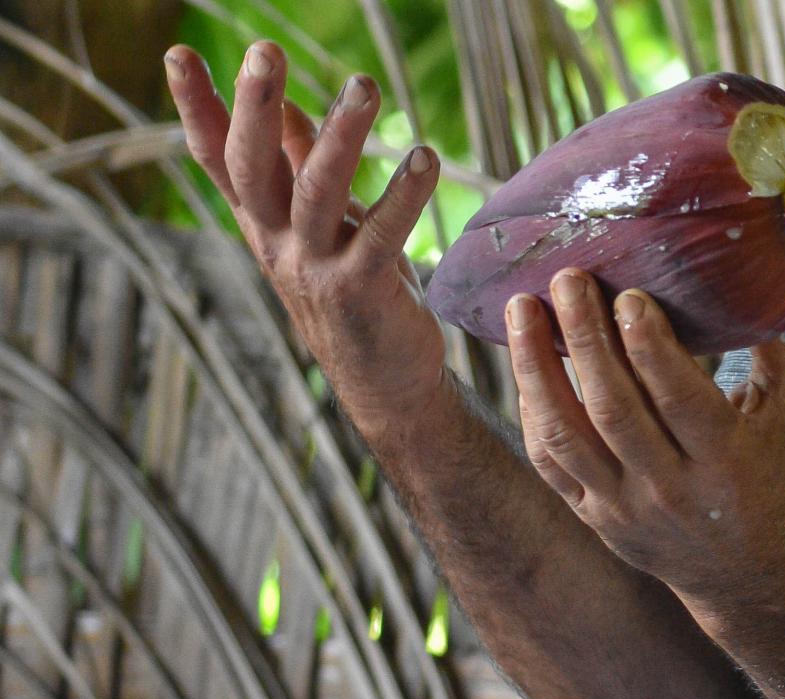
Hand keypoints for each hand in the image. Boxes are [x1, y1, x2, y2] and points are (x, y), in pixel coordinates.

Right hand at [165, 42, 445, 425]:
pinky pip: (380, 236)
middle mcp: (277, 243)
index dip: (198, 107)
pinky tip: (425, 158)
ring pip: (317, 193)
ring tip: (365, 85)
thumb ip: (299, 164)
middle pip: (253, 168)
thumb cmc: (354, 289)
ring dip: (341, 136)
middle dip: (254, 108)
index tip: (177, 51)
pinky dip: (403, 195)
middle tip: (264, 50)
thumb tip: (286, 103)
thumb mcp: (321, 223)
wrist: (384, 380)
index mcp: (262, 222)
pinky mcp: (361, 290)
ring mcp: (314, 268)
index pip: (219, 157)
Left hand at [506, 270, 784, 610]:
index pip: (678, 398)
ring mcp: (625, 506)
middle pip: (614, 408)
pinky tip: (525, 365)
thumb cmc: (773, 477)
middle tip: (567, 279)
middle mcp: (671, 487)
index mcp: (725, 459)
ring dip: (537, 368)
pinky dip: (531, 410)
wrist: (749, 574)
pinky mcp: (595, 516)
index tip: (627, 294)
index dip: (648, 345)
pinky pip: (550, 462)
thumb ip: (779, 348)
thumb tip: (770, 271)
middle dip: (585, 338)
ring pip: (567, 434)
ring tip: (521, 310)